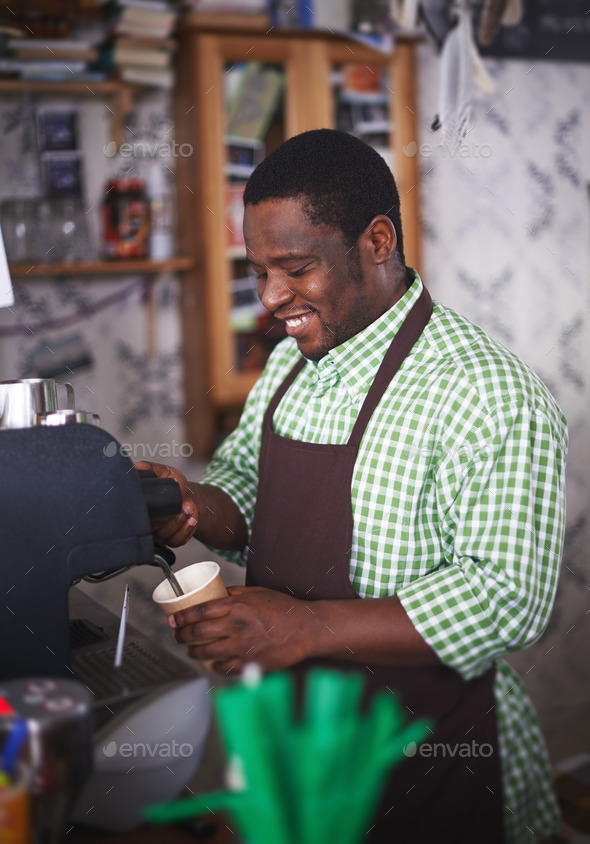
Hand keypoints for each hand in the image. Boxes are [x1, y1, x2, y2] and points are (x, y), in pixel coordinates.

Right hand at [135, 461, 197, 546]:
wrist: (187, 494)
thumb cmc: (173, 484)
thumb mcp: (162, 472)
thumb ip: (150, 468)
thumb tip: (138, 466)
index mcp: (143, 511)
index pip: (140, 519)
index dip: (151, 516)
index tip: (163, 506)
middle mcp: (149, 525)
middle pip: (154, 530)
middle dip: (170, 519)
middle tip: (182, 506)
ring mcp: (160, 534)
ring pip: (166, 536)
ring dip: (180, 522)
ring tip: (189, 509)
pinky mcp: (173, 539)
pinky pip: (178, 540)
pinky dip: (186, 530)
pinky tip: (192, 520)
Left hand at [169, 585, 311, 673]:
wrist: (306, 628)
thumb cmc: (284, 609)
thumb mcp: (258, 592)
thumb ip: (235, 593)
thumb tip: (215, 592)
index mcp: (237, 606)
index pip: (199, 611)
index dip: (182, 617)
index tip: (173, 620)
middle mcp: (237, 626)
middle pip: (198, 632)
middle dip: (181, 635)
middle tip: (176, 635)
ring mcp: (242, 647)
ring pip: (206, 652)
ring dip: (193, 652)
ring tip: (190, 650)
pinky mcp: (250, 663)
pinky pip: (223, 667)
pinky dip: (213, 665)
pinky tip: (212, 661)